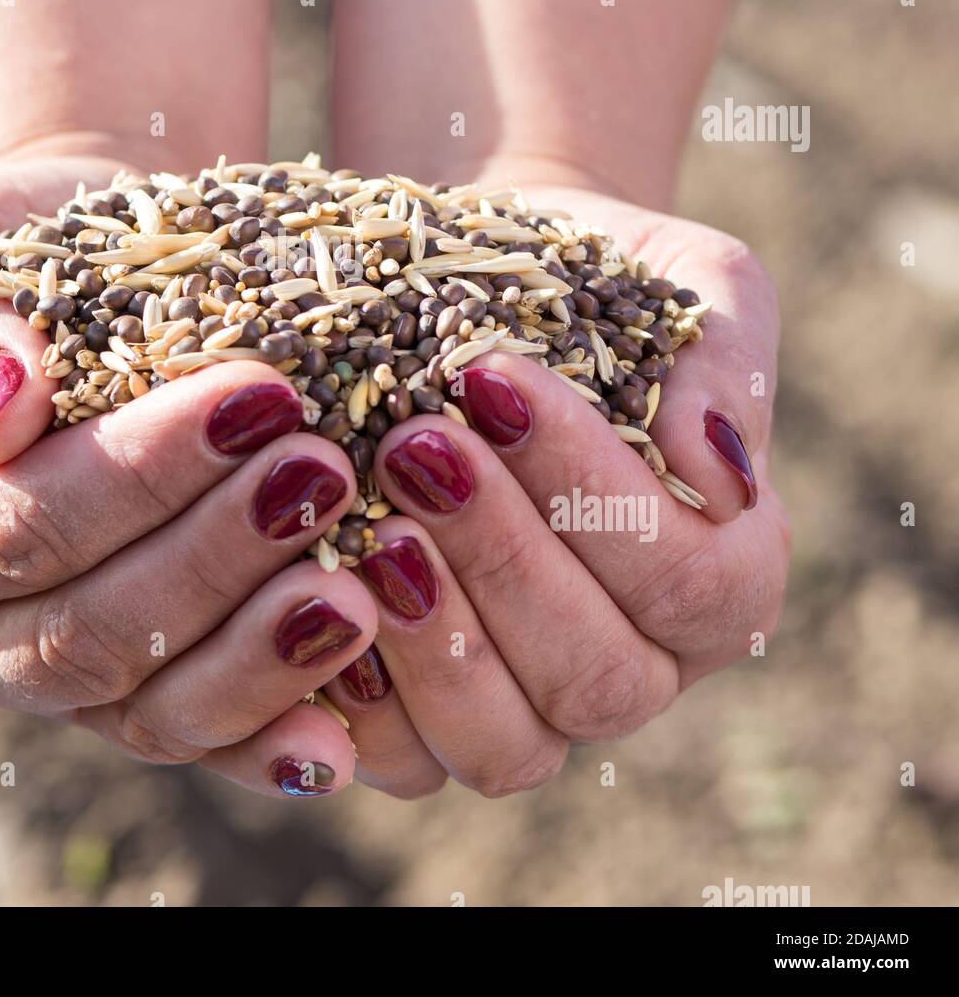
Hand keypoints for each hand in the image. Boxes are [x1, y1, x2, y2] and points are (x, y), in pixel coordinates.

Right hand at [0, 152, 377, 798]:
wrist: (106, 278)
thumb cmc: (19, 250)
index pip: (12, 525)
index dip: (134, 475)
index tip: (252, 396)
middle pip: (90, 632)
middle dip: (215, 556)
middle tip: (324, 471)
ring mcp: (66, 676)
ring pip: (152, 708)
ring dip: (259, 656)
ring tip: (356, 589)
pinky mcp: (152, 693)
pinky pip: (207, 739)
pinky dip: (272, 743)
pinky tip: (340, 739)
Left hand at [325, 180, 786, 798]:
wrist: (479, 286)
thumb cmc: (590, 277)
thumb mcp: (685, 280)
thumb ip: (725, 365)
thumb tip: (722, 472)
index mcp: (718, 573)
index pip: (695, 584)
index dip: (595, 495)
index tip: (493, 382)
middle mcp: (635, 660)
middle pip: (599, 678)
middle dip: (502, 557)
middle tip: (415, 445)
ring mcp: (530, 702)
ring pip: (505, 747)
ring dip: (436, 638)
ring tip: (371, 519)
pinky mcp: (426, 715)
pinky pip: (399, 757)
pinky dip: (357, 692)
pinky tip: (309, 585)